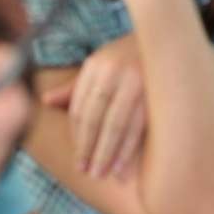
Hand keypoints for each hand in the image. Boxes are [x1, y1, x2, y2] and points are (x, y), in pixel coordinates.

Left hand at [41, 36, 146, 178]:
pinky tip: (122, 166)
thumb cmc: (129, 56)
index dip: (77, 137)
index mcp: (95, 65)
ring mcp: (135, 80)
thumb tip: (45, 101)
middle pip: (94, 118)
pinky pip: (138, 126)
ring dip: (107, 154)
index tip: (78, 159)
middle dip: (89, 148)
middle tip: (86, 172)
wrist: (168, 39)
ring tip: (101, 174)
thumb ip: (75, 86)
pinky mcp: (155, 91)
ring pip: (115, 125)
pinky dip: (128, 149)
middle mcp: (112, 71)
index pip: (80, 108)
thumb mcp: (101, 65)